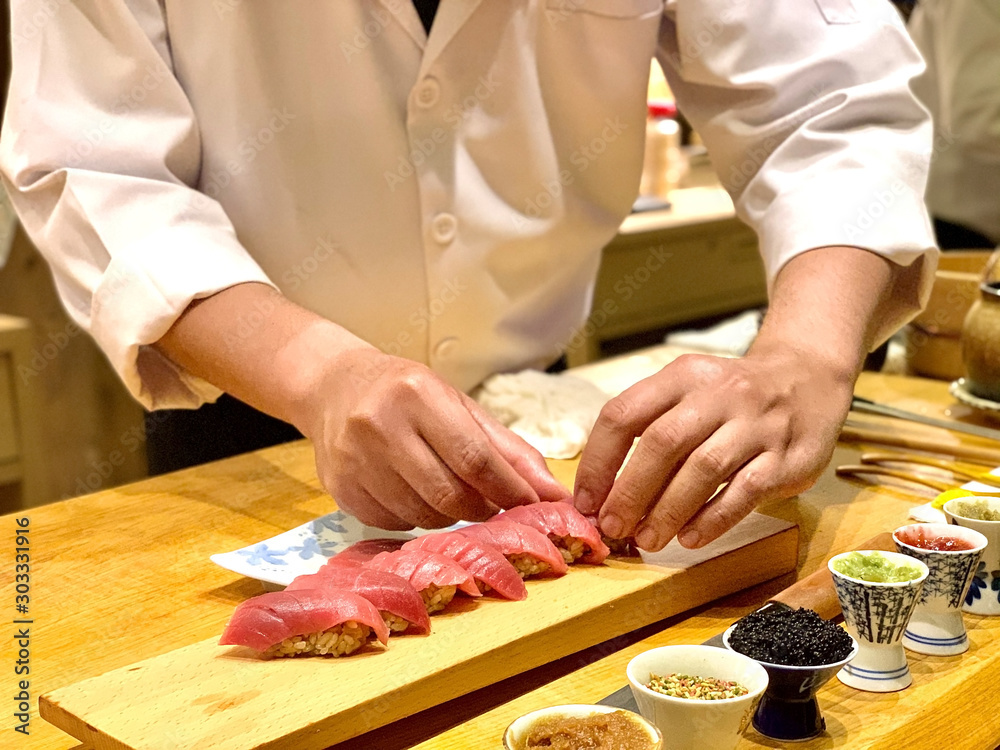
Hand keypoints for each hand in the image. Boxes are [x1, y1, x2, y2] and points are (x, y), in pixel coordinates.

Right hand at [301, 348, 570, 529]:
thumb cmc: (407, 395)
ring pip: (423, 515)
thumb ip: (508, 450)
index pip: (474, 458)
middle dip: (481, 509)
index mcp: (416, 394)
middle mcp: (379, 425)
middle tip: (491, 504)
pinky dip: (416, 518)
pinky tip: (415, 494)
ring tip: (452, 494)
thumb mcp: (459, 407)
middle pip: (449, 494)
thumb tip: (552, 493)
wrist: (335, 388)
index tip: (531, 506)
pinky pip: (395, 523)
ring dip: (450, 516)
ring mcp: (354, 460)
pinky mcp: (340, 489)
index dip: (509, 490)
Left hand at [573, 346, 852, 550]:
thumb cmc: (732, 397)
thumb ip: (649, 429)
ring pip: (703, 469)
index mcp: (681, 377)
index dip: (598, 462)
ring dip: (668, 510)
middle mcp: (718, 395)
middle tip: (614, 526)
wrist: (807, 378)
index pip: (624, 414)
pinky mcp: (786, 456)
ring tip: (648, 539)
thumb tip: (603, 492)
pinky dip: (714, 518)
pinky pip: (745, 491)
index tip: (586, 500)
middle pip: (662, 443)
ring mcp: (755, 425)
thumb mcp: (687, 391)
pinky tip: (691, 537)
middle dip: (630, 491)